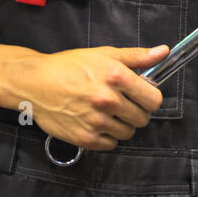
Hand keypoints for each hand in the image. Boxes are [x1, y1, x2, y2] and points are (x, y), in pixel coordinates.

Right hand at [9, 45, 167, 150]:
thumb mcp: (103, 54)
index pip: (154, 99)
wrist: (34, 83)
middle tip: (119, 102)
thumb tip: (163, 52)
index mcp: (116, 76)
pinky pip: (111, 144)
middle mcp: (108, 100)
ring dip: (121, 124)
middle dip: (135, 111)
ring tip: (105, 112)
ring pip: (128, 133)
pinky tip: (95, 122)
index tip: (139, 95)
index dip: (148, 97)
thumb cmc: (68, 66)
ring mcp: (96, 121)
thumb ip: (136, 56)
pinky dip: (106, 136)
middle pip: (143, 118)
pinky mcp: (85, 138)